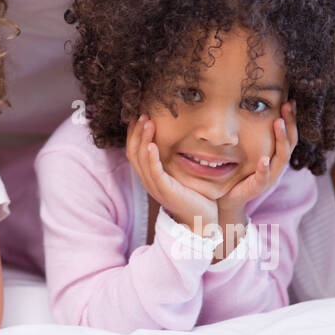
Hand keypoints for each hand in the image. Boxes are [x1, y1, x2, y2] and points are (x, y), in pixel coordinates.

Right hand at [127, 114, 217, 237]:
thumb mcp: (179, 175)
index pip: (134, 152)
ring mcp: (155, 186)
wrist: (202, 220)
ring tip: (148, 122)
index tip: (139, 117)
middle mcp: (148, 181)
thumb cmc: (194, 197)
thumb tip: (174, 141)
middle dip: (136, 132)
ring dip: (143, 138)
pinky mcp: (165, 191)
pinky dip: (151, 157)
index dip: (134, 134)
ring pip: (141, 159)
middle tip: (142, 114)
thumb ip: (172, 161)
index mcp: (149, 177)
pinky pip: (154, 172)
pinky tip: (152, 144)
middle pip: (133, 153)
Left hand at [216, 100, 297, 228]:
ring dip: (281, 140)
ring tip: (279, 123)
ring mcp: (269, 177)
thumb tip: (250, 109)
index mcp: (276, 157)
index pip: (289, 136)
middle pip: (290, 143)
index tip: (290, 101)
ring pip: (281, 158)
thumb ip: (254, 136)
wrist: (228, 199)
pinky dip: (264, 168)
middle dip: (290, 124)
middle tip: (288, 106)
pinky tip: (264, 159)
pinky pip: (263, 177)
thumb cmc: (239, 173)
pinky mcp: (257, 187)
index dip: (291, 119)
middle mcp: (277, 166)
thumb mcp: (249, 152)